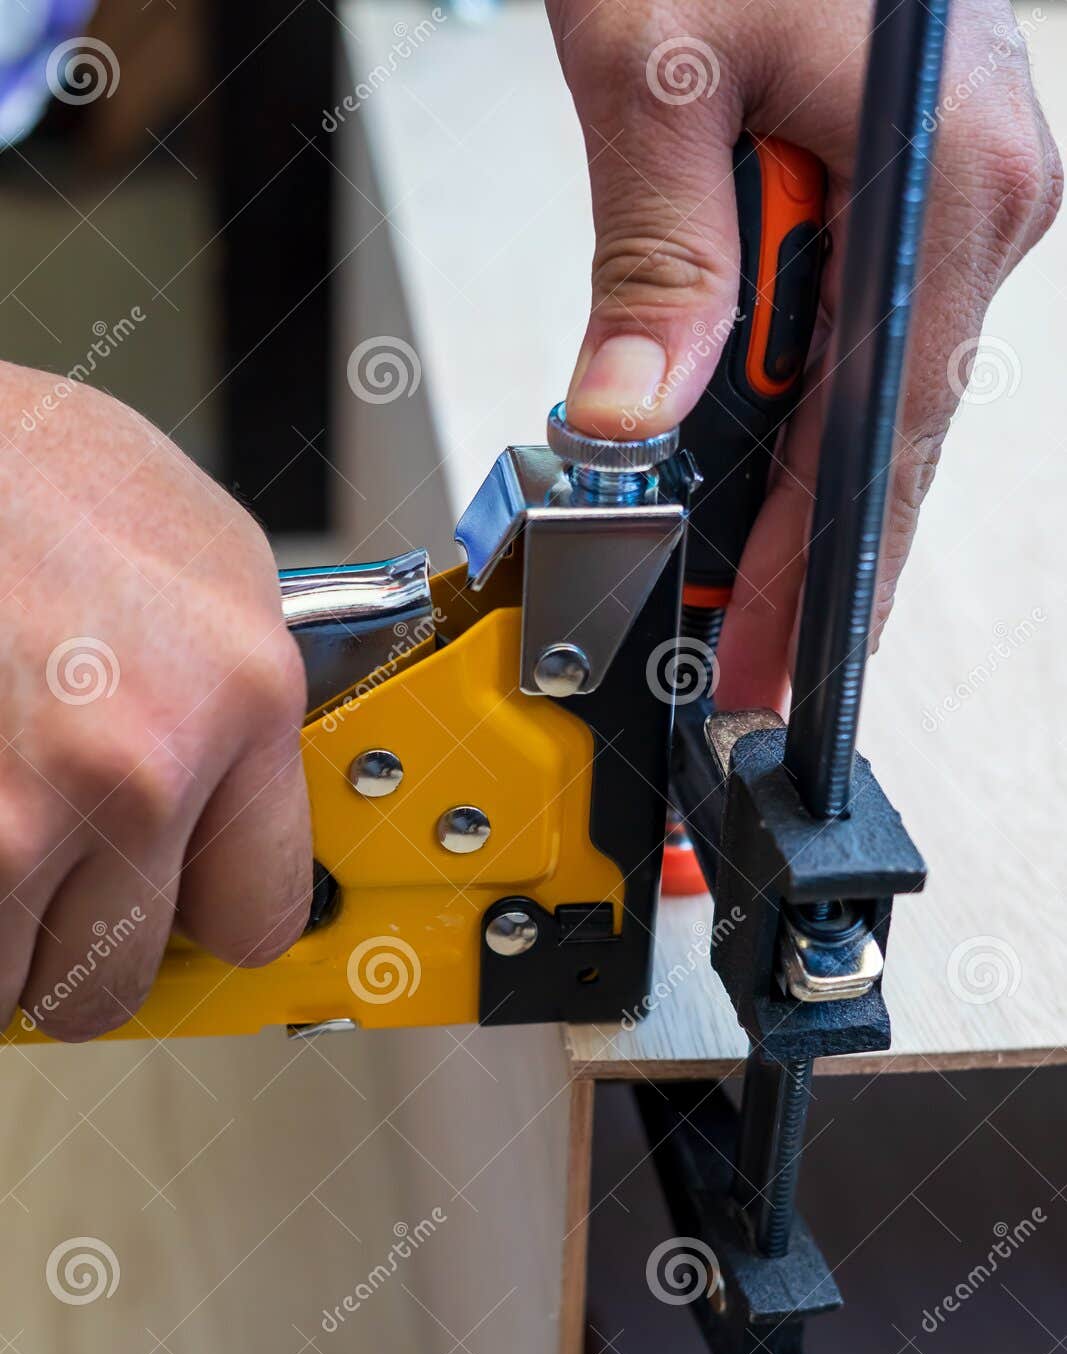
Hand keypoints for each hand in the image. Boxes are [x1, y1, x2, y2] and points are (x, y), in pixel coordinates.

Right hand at [0, 369, 311, 1040]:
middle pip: (119, 980)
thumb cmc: (31, 473)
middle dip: (80, 943)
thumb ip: (241, 701)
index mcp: (237, 694)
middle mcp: (136, 767)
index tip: (185, 912)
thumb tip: (254, 795)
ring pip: (11, 982)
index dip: (209, 920)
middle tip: (56, 873)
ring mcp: (14, 814)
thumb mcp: (203, 560)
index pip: (261, 915)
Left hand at [547, 0, 1060, 707]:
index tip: (780, 659)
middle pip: (889, 436)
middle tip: (756, 666)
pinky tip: (760, 477)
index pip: (881, 432)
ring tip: (742, 597)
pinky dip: (802, 416)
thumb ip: (655, 256)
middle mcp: (977, 199)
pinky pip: (860, 336)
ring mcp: (958, 198)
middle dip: (816, 566)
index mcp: (948, 179)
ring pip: (876, 396)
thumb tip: (633, 413)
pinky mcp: (916, 188)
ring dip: (802, 497)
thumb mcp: (652, 63)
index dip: (826, 569)